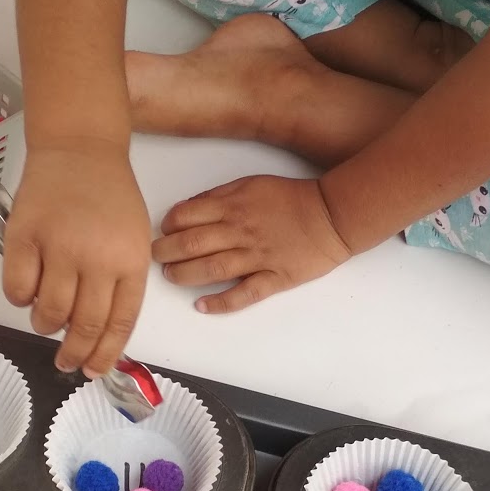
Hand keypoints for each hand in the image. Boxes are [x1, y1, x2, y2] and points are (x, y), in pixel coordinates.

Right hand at [3, 140, 150, 374]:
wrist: (81, 148)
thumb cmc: (109, 195)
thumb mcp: (133, 239)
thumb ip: (120, 282)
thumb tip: (97, 332)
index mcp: (130, 261)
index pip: (120, 323)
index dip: (105, 354)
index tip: (94, 370)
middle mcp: (97, 257)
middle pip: (84, 325)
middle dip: (74, 353)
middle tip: (66, 362)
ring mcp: (59, 246)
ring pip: (48, 311)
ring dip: (45, 325)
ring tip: (46, 319)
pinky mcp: (25, 236)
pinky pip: (17, 288)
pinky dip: (19, 299)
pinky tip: (26, 292)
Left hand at [153, 175, 351, 312]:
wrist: (333, 215)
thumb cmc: (292, 198)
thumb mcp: (252, 184)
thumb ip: (219, 196)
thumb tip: (188, 209)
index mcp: (234, 206)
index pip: (187, 216)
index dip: (168, 226)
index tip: (162, 232)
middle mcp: (241, 232)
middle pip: (192, 244)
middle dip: (166, 252)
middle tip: (156, 257)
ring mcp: (258, 257)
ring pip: (212, 269)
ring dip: (185, 275)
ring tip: (171, 277)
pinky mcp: (274, 279)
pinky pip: (244, 294)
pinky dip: (221, 303)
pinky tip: (202, 306)